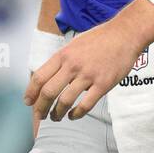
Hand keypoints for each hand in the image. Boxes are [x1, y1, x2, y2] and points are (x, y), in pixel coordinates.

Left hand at [24, 0, 153, 122]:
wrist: (125, 34)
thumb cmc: (100, 39)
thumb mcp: (75, 44)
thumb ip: (62, 60)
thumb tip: (49, 76)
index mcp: (63, 55)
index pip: (39, 77)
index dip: (31, 92)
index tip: (28, 102)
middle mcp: (72, 65)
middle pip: (48, 92)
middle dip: (41, 107)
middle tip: (40, 115)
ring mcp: (88, 75)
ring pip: (65, 101)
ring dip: (57, 113)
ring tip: (56, 117)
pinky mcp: (103, 84)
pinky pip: (86, 105)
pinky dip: (76, 114)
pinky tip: (73, 115)